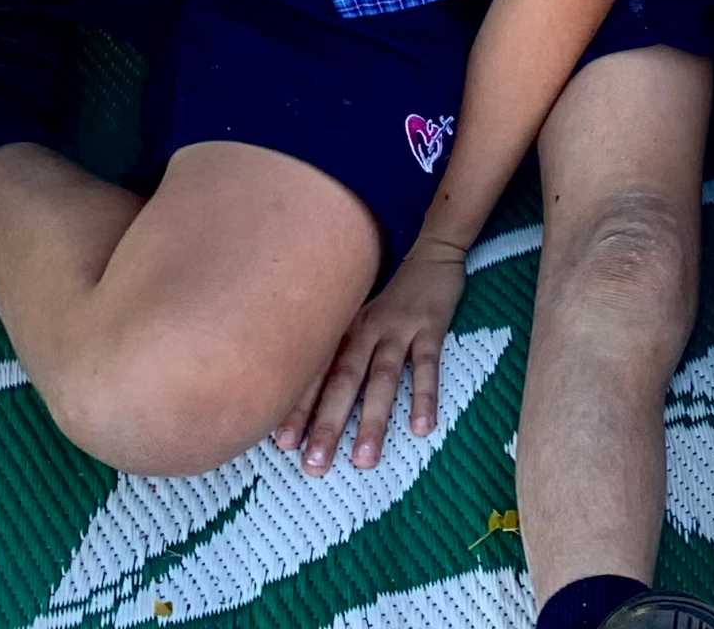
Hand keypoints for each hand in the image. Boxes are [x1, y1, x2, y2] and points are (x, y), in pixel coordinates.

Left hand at [284, 237, 468, 471]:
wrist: (430, 249)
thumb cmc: (386, 291)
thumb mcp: (354, 312)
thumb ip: (336, 346)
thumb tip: (303, 389)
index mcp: (342, 328)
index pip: (315, 372)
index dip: (298, 407)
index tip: (283, 444)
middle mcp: (364, 328)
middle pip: (343, 381)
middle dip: (327, 424)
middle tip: (315, 466)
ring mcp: (398, 328)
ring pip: (382, 378)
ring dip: (372, 419)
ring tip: (364, 460)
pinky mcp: (431, 327)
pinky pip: (427, 365)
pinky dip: (424, 396)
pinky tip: (421, 427)